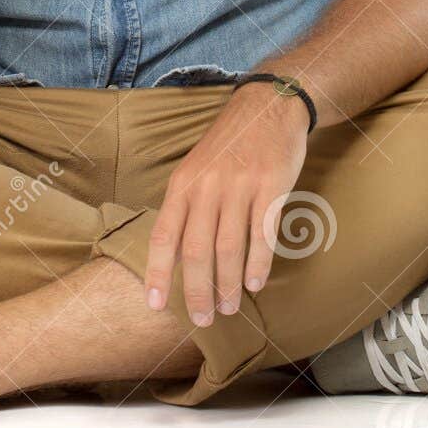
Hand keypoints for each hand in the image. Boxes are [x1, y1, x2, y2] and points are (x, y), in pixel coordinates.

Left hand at [143, 82, 309, 324]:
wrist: (267, 107)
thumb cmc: (228, 145)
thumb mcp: (195, 168)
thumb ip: (185, 207)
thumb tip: (174, 256)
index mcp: (183, 184)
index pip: (164, 235)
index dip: (158, 273)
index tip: (155, 306)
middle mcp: (207, 186)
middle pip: (197, 250)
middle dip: (198, 291)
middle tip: (202, 320)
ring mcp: (240, 186)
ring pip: (229, 247)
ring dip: (227, 284)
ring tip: (229, 309)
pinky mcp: (271, 186)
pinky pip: (262, 233)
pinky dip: (258, 263)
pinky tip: (255, 283)